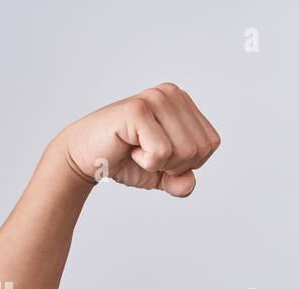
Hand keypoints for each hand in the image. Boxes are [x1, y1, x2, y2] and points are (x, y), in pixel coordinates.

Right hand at [56, 82, 220, 196]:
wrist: (87, 158)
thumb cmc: (125, 161)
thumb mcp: (163, 175)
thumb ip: (182, 181)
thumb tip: (188, 183)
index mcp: (183, 103)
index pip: (211, 143)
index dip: (189, 162)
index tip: (160, 154)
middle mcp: (171, 94)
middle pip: (200, 148)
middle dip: (175, 165)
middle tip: (147, 154)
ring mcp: (155, 98)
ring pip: (185, 151)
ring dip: (160, 163)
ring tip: (138, 149)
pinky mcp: (137, 109)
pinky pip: (162, 151)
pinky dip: (147, 162)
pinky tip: (130, 148)